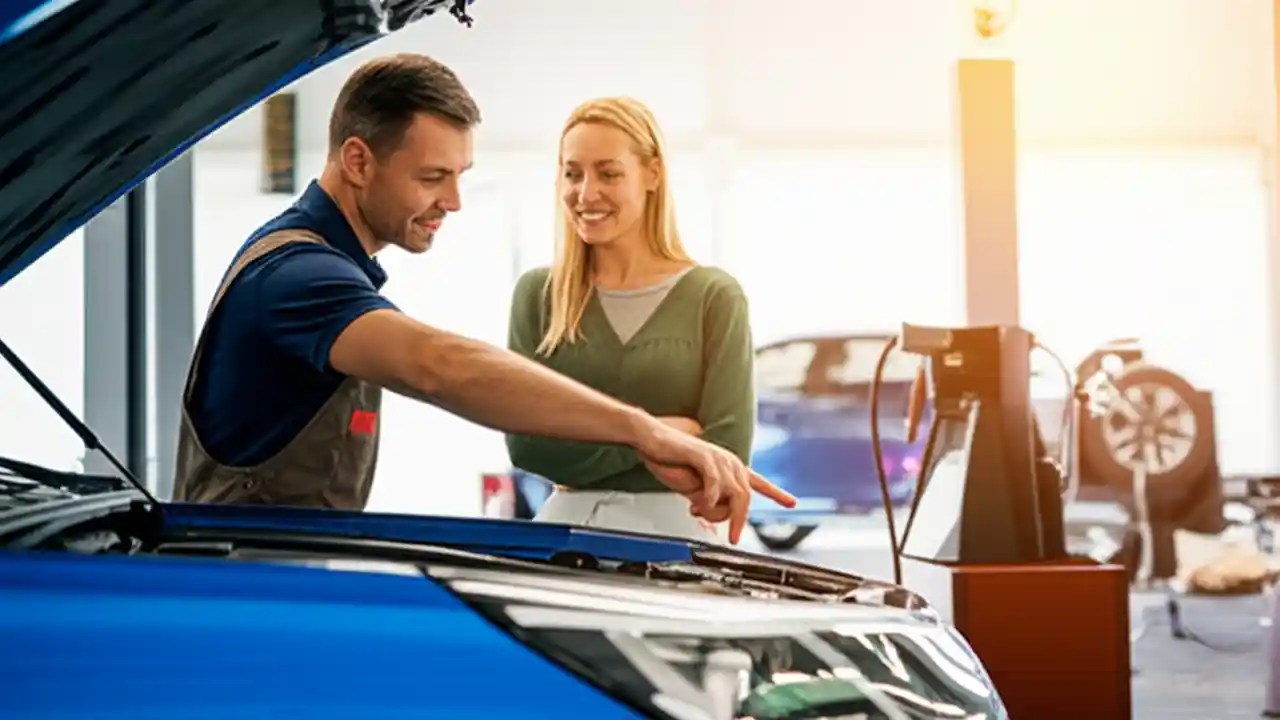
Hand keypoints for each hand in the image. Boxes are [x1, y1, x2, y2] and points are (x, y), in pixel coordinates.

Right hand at [633, 420, 795, 543]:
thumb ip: (707, 500)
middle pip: (746, 497)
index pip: (758, 482)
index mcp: (728, 466)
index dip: (776, 493)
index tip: (792, 503)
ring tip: (698, 513)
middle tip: (731, 538)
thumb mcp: (692, 487)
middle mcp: (728, 461)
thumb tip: (714, 515)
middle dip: (738, 520)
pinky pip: (715, 486)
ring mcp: (718, 458)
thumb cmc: (669, 460)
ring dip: (717, 511)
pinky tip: (696, 504)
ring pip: (734, 495)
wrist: (650, 439)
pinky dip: (707, 500)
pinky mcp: (704, 457)